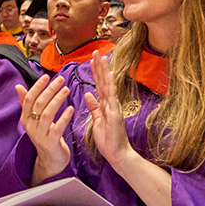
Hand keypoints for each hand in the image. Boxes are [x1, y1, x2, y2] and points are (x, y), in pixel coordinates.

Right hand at [19, 75, 74, 184]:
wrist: (50, 160)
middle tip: (61, 80)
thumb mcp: (34, 120)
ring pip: (47, 114)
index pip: (29, 99)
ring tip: (66, 90)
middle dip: (50, 90)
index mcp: (25, 119)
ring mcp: (40, 135)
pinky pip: (57, 128)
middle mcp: (30, 127)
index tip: (47, 76)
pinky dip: (64, 117)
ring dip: (57, 100)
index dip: (37, 87)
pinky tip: (71, 108)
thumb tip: (18, 86)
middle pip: (39, 104)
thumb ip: (27, 103)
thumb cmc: (45, 135)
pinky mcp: (50, 143)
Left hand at [83, 52, 136, 169]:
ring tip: (102, 57)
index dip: (95, 72)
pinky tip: (109, 75)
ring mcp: (114, 107)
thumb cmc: (108, 139)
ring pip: (108, 85)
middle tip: (96, 51)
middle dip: (99, 66)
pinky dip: (110, 85)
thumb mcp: (97, 120)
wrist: (117, 154)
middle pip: (103, 81)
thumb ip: (94, 107)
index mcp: (105, 105)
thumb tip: (88, 94)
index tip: (91, 59)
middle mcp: (110, 103)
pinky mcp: (115, 113)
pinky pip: (112, 97)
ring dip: (104, 71)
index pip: (99, 84)